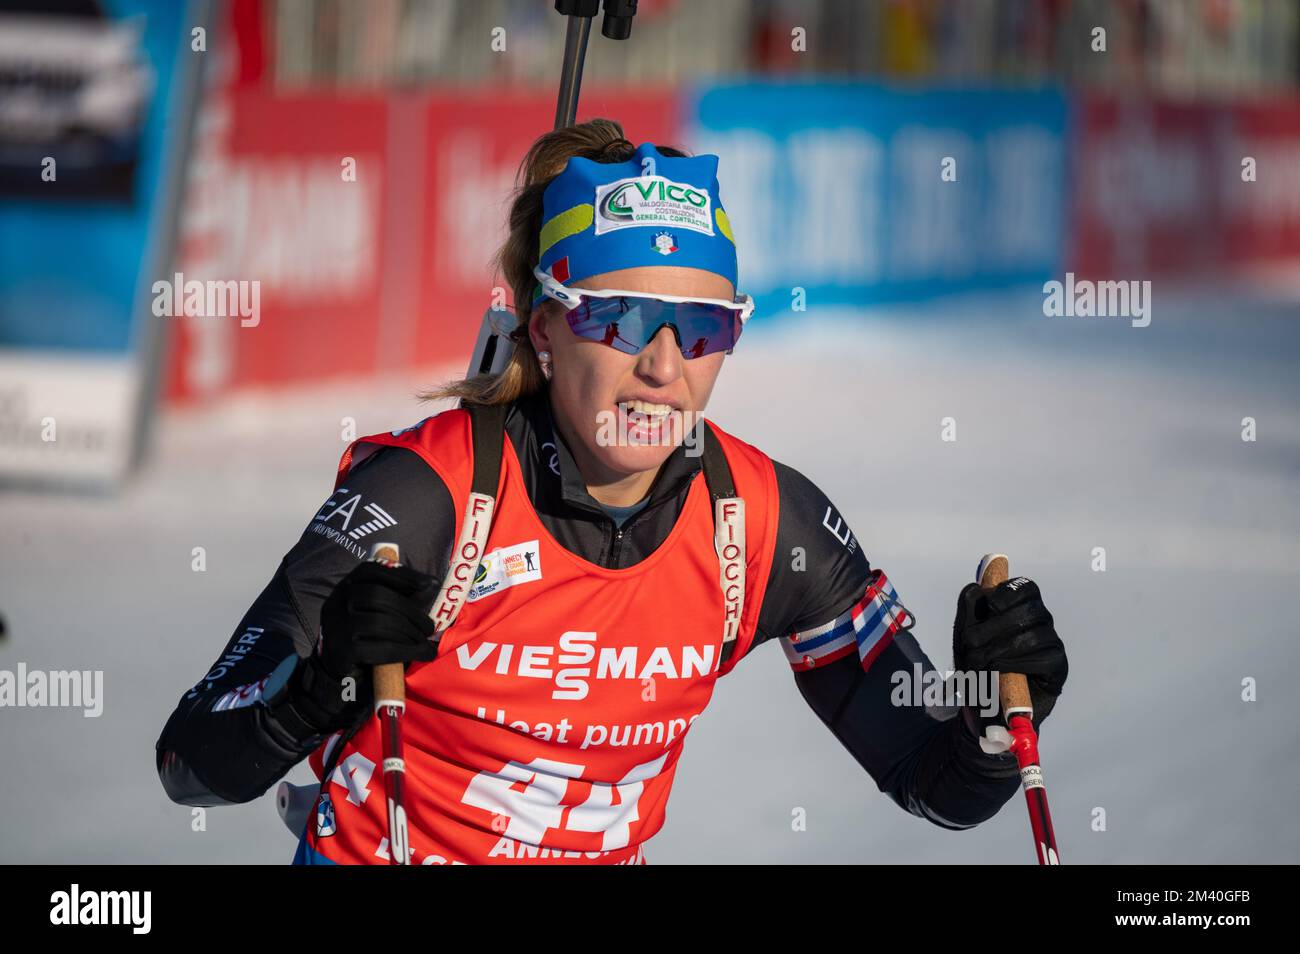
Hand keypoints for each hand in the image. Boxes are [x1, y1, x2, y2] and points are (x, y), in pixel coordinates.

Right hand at [316, 561, 439, 679]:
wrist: (338, 672)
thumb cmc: (367, 636)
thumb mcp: (381, 612)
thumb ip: (403, 597)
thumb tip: (432, 584)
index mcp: (346, 586)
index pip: (371, 570)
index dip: (402, 575)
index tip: (429, 584)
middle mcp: (336, 601)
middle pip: (377, 596)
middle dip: (411, 611)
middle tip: (429, 627)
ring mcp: (336, 625)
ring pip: (379, 622)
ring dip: (410, 633)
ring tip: (425, 642)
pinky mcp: (342, 650)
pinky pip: (379, 648)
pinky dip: (406, 650)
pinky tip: (422, 653)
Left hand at [951, 576, 1066, 731]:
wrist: (984, 709)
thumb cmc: (978, 668)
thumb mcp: (965, 635)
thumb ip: (969, 609)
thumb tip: (976, 588)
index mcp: (1020, 609)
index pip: (1026, 588)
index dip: (1009, 592)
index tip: (990, 605)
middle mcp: (1041, 624)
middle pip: (1030, 610)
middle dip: (994, 626)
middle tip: (970, 644)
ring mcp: (1052, 645)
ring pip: (1035, 634)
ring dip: (1000, 648)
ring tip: (979, 662)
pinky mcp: (1058, 668)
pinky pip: (1043, 658)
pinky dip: (1016, 663)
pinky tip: (999, 669)